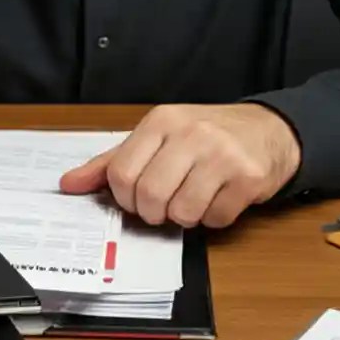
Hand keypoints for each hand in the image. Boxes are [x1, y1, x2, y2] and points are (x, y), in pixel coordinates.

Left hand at [59, 104, 301, 227]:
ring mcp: (223, 154)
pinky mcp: (249, 177)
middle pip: (150, 197)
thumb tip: (68, 184)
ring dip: (185, 217)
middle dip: (154, 213)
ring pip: (183, 212)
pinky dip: (214, 218)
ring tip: (195, 198)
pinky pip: (216, 219)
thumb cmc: (207, 135)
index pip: (121, 175)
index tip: (138, 198)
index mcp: (161, 121)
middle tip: (166, 205)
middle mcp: (192, 133)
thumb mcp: (157, 138)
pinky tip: (220, 198)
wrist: (271, 130)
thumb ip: (113, 162)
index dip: (125, 199)